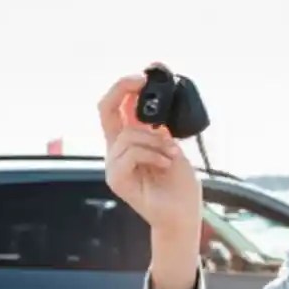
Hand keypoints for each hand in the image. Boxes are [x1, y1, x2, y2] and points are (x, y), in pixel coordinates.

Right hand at [99, 70, 202, 239]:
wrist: (183, 214)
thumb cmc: (179, 184)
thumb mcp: (172, 145)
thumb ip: (159, 126)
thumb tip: (155, 96)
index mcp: (130, 139)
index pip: (117, 105)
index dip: (126, 85)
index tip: (146, 74)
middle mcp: (117, 149)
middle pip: (105, 108)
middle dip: (123, 88)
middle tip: (142, 80)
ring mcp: (114, 164)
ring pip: (129, 135)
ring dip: (157, 141)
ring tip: (172, 155)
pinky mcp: (116, 179)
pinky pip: (130, 154)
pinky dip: (152, 155)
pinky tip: (166, 164)